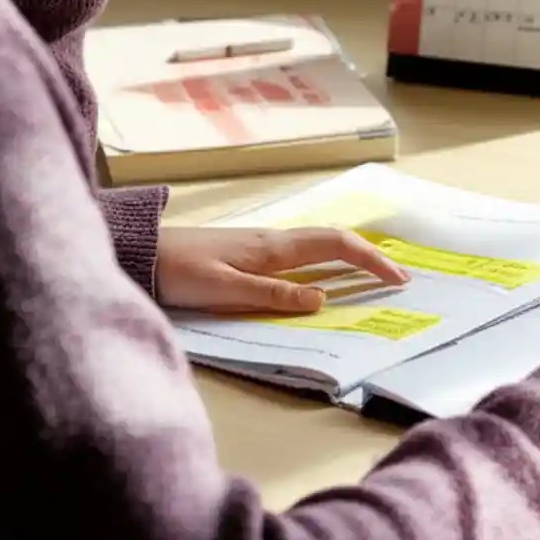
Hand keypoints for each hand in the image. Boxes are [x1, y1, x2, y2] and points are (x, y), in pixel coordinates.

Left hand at [155, 227, 410, 313]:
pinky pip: (303, 252)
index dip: (371, 261)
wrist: (140, 251)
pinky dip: (328, 259)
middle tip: (399, 278)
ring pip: (319, 243)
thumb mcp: (224, 289)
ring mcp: (263, 244)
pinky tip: (328, 273)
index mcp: (274, 249)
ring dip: (352, 255)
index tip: (398, 279)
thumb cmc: (178, 271)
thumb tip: (322, 300)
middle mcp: (274, 240)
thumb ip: (272, 295)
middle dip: (371, 256)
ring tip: (374, 274)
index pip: (336, 246)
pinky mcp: (251, 252)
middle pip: (335, 239)